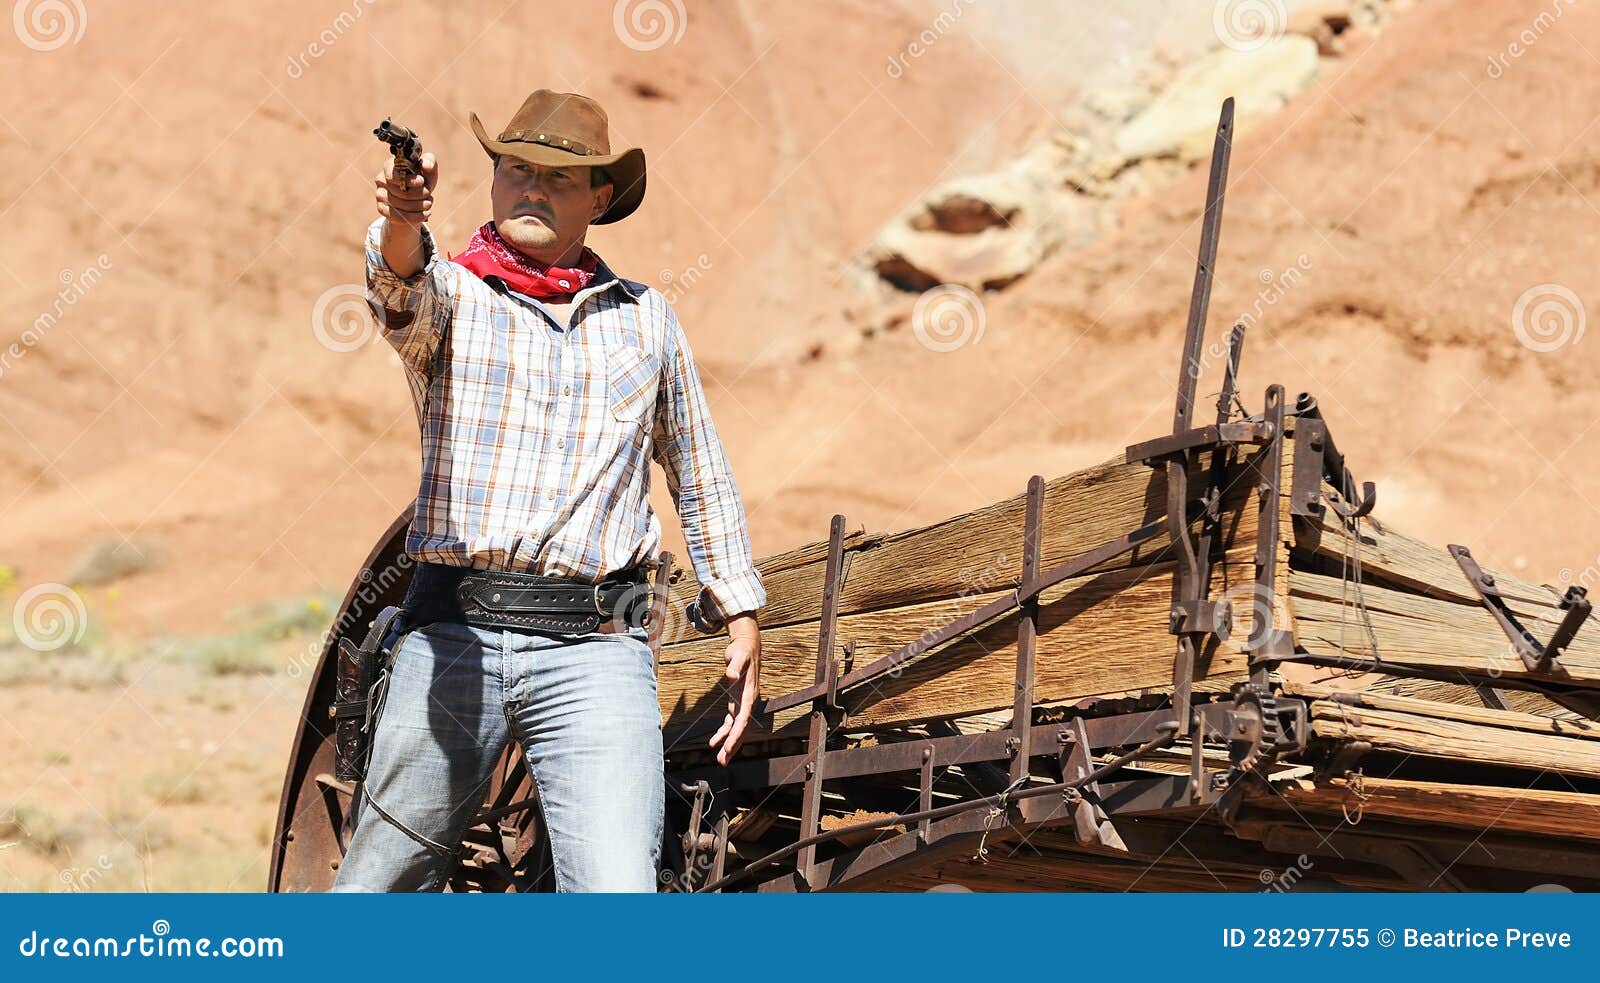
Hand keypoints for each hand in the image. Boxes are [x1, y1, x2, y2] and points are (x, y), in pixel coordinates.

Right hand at [374, 151, 436, 226]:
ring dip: (419, 206)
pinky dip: (414, 217)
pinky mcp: (382, 209)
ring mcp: (379, 195)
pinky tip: (425, 214)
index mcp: (389, 166)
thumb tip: (426, 165)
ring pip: (400, 205)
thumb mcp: (428, 170)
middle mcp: (381, 179)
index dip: (408, 180)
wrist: (417, 198)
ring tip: (429, 203)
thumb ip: (429, 162)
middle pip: (400, 192)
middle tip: (429, 194)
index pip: (393, 174)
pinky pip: (397, 216)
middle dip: (419, 195)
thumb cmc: (422, 180)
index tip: (422, 181)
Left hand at [708, 613, 759, 765]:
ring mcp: (743, 703)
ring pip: (736, 729)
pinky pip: (731, 722)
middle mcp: (748, 702)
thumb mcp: (738, 656)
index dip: (736, 735)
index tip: (728, 747)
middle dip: (733, 746)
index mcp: (749, 695)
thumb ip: (734, 667)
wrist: (748, 646)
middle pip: (741, 729)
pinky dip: (724, 733)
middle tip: (723, 761)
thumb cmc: (743, 651)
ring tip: (721, 759)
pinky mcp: (737, 701)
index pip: (743, 719)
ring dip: (729, 744)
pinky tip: (715, 742)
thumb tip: (730, 676)